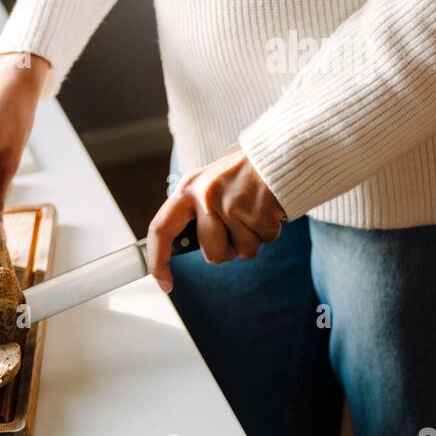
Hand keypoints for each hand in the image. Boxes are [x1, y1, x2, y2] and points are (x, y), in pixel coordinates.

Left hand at [145, 143, 286, 291]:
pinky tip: (267, 209)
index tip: (164, 282)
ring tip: (253, 210)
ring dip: (251, 238)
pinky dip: (269, 231)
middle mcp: (205, 197)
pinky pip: (264, 241)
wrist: (277, 153)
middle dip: (227, 249)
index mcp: (188, 189)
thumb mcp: (209, 183)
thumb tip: (183, 243)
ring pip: (242, 251)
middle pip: (211, 253)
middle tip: (237, 224)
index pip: (161, 228)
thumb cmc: (242, 173)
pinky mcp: (257, 212)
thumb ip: (196, 210)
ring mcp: (231, 205)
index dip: (159, 259)